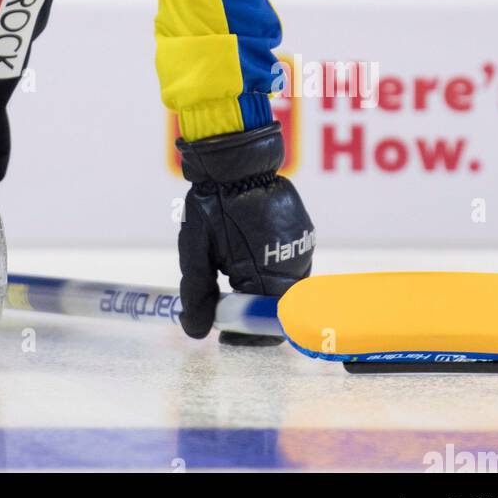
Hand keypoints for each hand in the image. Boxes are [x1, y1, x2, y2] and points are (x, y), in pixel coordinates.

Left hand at [176, 121, 314, 338]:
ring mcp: (301, 246)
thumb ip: (197, 292)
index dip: (249, 336)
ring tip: (233, 281)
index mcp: (266, 273)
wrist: (235, 157)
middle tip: (226, 312)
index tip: (227, 340)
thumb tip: (196, 331)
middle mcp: (293, 263)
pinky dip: (271, 268)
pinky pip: (289, 262)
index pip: (268, 325)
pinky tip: (248, 258)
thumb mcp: (195, 249)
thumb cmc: (211, 201)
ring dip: (262, 290)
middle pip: (278, 307)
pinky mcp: (303, 231)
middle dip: (253, 313)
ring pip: (285, 285)